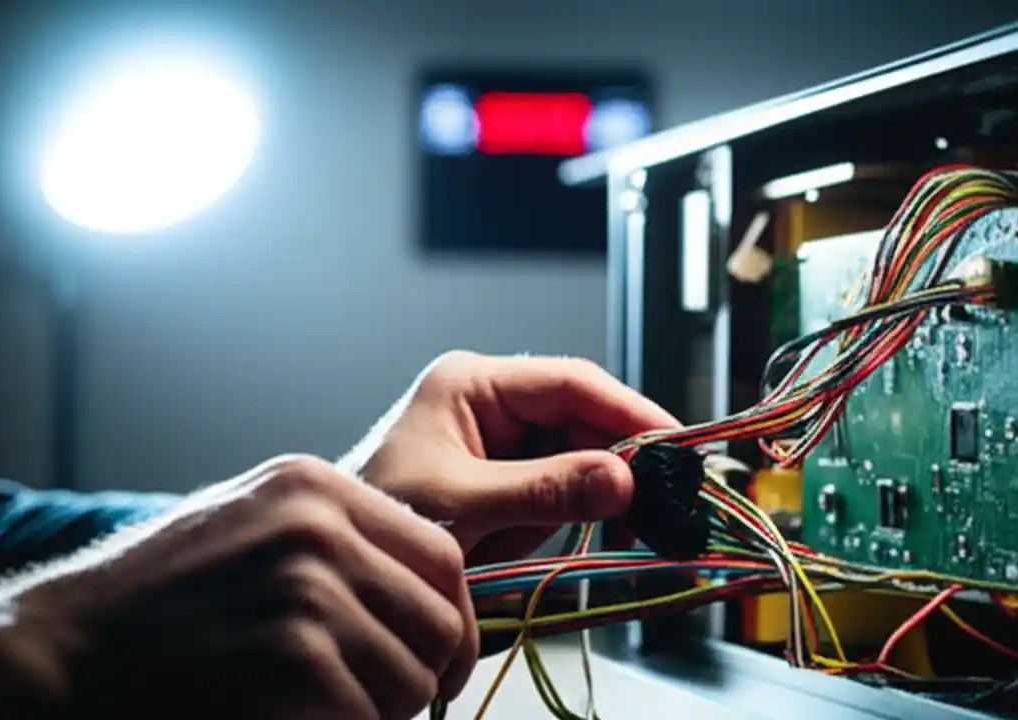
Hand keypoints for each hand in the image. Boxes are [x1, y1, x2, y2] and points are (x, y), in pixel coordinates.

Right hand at [0, 455, 475, 719]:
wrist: (65, 648)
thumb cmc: (157, 597)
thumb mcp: (253, 525)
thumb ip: (339, 538)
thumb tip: (430, 581)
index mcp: (314, 485)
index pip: (441, 553)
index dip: (452, 616)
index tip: (443, 657)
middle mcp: (318, 526)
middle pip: (439, 617)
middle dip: (426, 672)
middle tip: (389, 699)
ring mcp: (306, 589)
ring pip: (413, 676)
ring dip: (386, 710)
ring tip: (335, 708)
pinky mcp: (293, 658)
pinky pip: (368, 715)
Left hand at [342, 352, 677, 564]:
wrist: (343, 571)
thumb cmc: (378, 525)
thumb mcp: (462, 507)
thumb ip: (543, 491)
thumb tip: (623, 480)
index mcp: (473, 383)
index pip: (572, 382)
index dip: (630, 413)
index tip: (674, 448)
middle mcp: (491, 403)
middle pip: (583, 417)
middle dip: (620, 461)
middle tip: (659, 504)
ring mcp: (500, 440)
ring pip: (580, 454)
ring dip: (598, 494)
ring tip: (608, 528)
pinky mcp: (506, 478)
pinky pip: (562, 488)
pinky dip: (576, 514)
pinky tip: (573, 536)